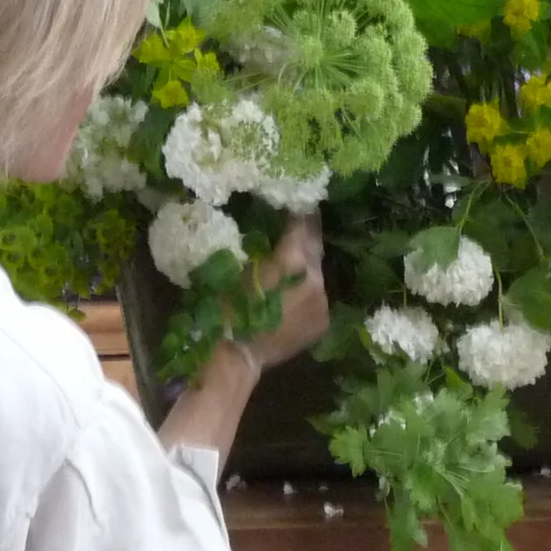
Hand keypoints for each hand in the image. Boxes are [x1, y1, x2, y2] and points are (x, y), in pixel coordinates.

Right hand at [241, 212, 327, 368]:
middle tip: (301, 219)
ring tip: (294, 260)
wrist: (235, 353)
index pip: (303, 223)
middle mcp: (316, 276)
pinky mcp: (323, 320)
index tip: (299, 197)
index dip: (301, 209)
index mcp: (293, 258)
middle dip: (307, 233)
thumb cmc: (227, 305)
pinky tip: (293, 291)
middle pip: (315, 245)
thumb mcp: (239, 264)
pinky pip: (317, 296)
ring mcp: (323, 300)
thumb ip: (264, 245)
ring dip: (307, 265)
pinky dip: (307, 290)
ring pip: (317, 272)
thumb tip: (274, 228)